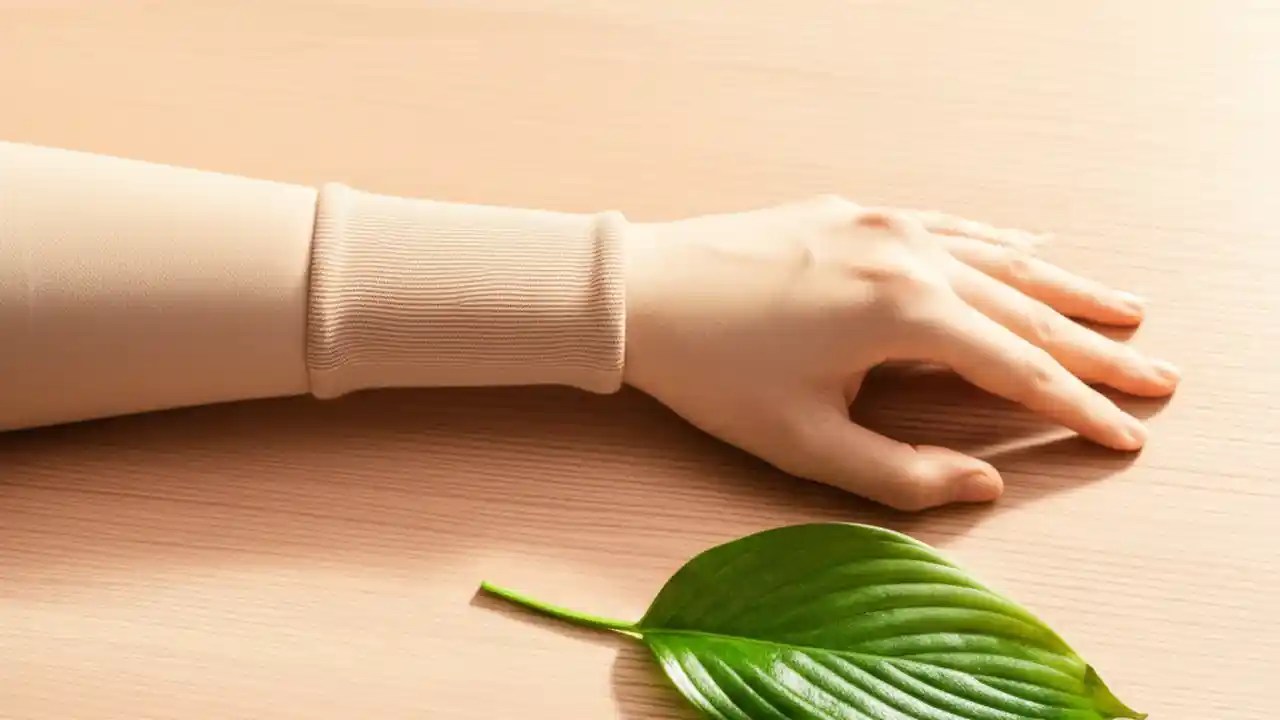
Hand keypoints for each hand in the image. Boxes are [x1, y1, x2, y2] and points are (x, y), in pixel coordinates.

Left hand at [622, 196, 1178, 510]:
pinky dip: (999, 245)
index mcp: (906, 315)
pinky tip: (1030, 249)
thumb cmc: (713, 373)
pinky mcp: (856, 213)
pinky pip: (950, 228)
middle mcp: (910, 257)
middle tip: (1158, 376)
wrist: (640, 293)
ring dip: (1065, 290)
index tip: (1125, 437)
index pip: (1018, 371)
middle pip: (1027, 312)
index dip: (1077, 410)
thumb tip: (984, 483)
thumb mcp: (804, 443)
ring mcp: (884, 226)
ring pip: (1001, 261)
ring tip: (1124, 309)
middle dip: (1097, 350)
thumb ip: (900, 474)